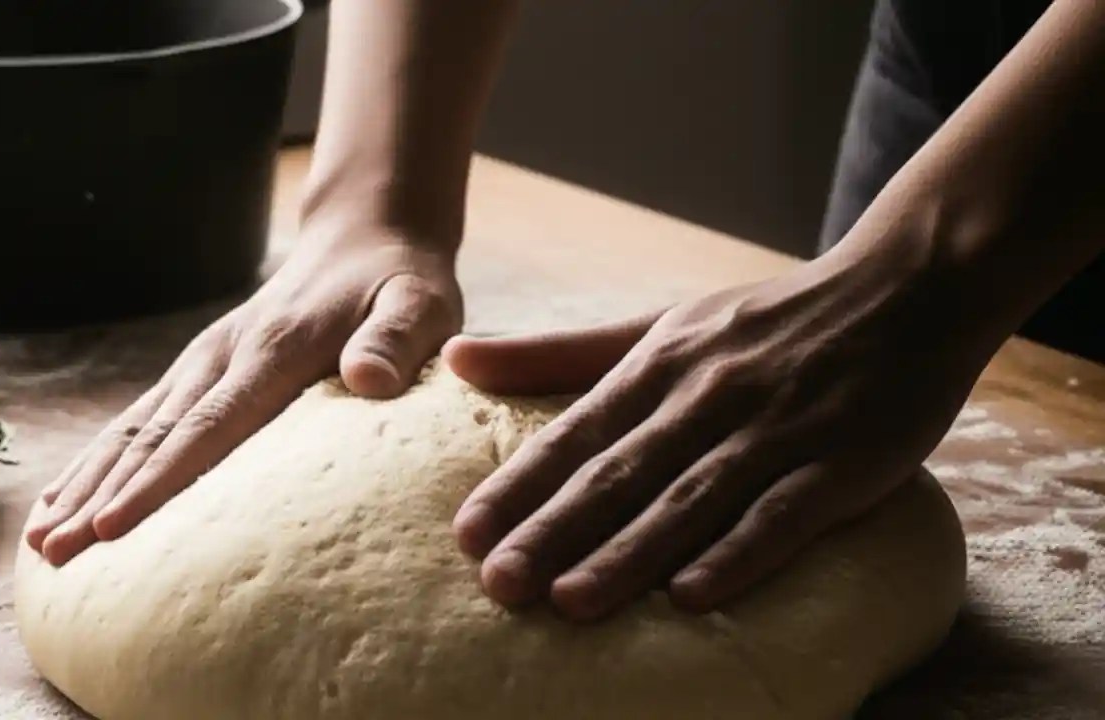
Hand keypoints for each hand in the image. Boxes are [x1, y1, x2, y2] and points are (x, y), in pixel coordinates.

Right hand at [25, 228, 461, 564]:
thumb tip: (367, 380)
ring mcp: (206, 358)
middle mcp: (224, 353)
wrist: (365, 237)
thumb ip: (396, 341)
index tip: (112, 529)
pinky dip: (100, 457)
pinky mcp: (202, 365)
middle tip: (54, 553)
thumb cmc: (400, 284)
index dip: (159, 481)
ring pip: (135, 427)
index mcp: (274, 349)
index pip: (209, 426)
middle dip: (101, 496)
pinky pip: (142, 416)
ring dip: (86, 481)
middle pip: (154, 434)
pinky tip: (66, 494)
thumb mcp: (418, 305)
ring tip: (40, 539)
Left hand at [445, 256, 991, 620]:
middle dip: (556, 530)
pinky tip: (693, 597)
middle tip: (498, 584)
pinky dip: (738, 553)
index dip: (521, 485)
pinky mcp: (843, 462)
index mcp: (661, 364)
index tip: (467, 535)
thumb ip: (559, 353)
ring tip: (571, 602)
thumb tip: (458, 360)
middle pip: (622, 472)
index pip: (577, 433)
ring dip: (630, 552)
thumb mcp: (660, 326)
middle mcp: (710, 395)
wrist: (905, 289)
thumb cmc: (766, 323)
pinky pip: (783, 514)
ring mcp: (777, 429)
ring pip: (691, 498)